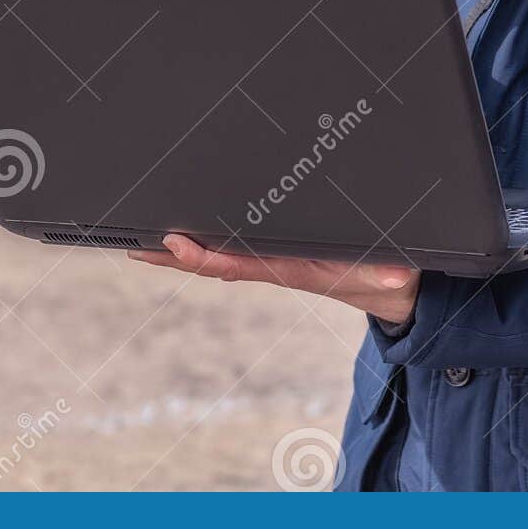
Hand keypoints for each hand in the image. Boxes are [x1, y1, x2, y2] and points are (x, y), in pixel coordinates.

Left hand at [129, 234, 418, 326]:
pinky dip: (207, 244)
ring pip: (219, 257)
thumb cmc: (388, 277)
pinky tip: (188, 236)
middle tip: (133, 245)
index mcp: (293, 270)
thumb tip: (394, 277)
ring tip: (146, 240)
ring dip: (182, 252)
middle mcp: (275, 268)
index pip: (240, 263)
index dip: (204, 255)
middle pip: (215, 263)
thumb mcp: (391, 274)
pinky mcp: (278, 256)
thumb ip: (392, 274)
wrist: (392, 292)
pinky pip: (234, 249)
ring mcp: (273, 264)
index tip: (174, 243)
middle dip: (173, 257)